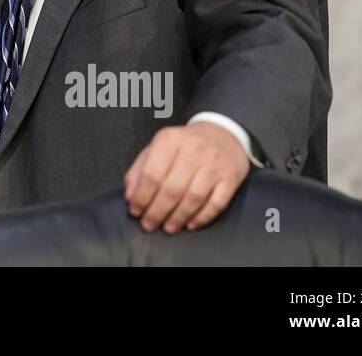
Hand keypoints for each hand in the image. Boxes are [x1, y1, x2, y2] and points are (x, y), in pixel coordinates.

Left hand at [123, 122, 249, 233]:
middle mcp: (193, 149)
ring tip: (168, 227)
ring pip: (193, 198)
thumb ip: (140, 169)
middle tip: (149, 225)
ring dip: (178, 218)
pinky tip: (190, 224)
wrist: (222, 134)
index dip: (142, 197)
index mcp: (169, 139)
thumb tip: (130, 196)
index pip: (152, 174)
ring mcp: (214, 163)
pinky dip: (202, 218)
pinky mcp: (231, 177)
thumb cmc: (184, 145)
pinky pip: (216, 204)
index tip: (135, 211)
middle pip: (172, 189)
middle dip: (157, 212)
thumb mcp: (158, 148)